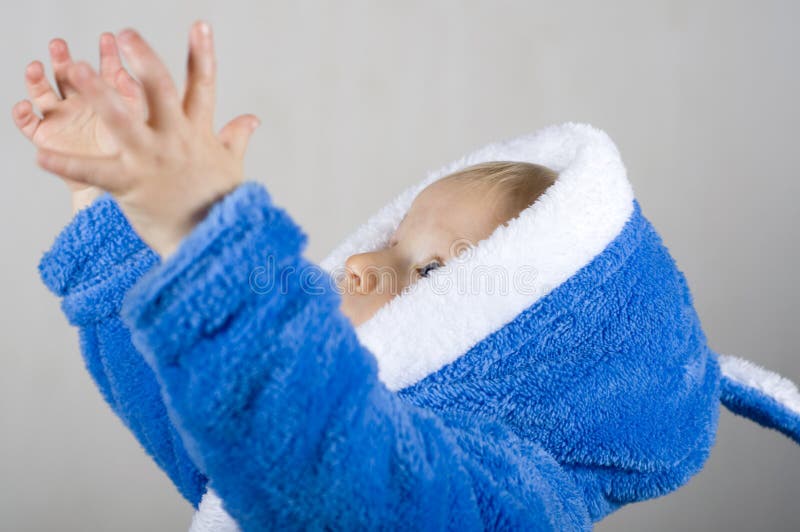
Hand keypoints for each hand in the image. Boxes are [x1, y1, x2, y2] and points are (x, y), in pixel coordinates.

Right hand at [12, 33, 146, 213]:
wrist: (122, 185)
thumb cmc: (134, 153)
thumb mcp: (139, 125)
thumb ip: (135, 101)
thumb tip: (131, 77)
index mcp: (106, 97)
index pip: (105, 70)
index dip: (106, 55)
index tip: (109, 39)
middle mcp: (80, 102)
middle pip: (68, 75)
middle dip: (63, 60)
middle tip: (60, 46)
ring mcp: (61, 117)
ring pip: (43, 92)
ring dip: (35, 79)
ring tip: (35, 68)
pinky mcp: (46, 136)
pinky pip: (28, 124)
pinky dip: (20, 114)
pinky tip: (23, 106)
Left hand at [28, 21, 259, 257]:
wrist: (212, 242)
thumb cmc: (220, 202)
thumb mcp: (231, 165)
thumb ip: (236, 136)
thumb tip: (253, 118)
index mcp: (198, 132)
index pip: (203, 87)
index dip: (202, 53)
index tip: (199, 23)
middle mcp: (175, 140)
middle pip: (160, 93)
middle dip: (144, 60)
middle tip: (126, 33)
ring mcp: (152, 161)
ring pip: (123, 121)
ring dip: (98, 93)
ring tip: (74, 68)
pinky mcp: (132, 186)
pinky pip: (95, 172)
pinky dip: (67, 165)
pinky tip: (41, 154)